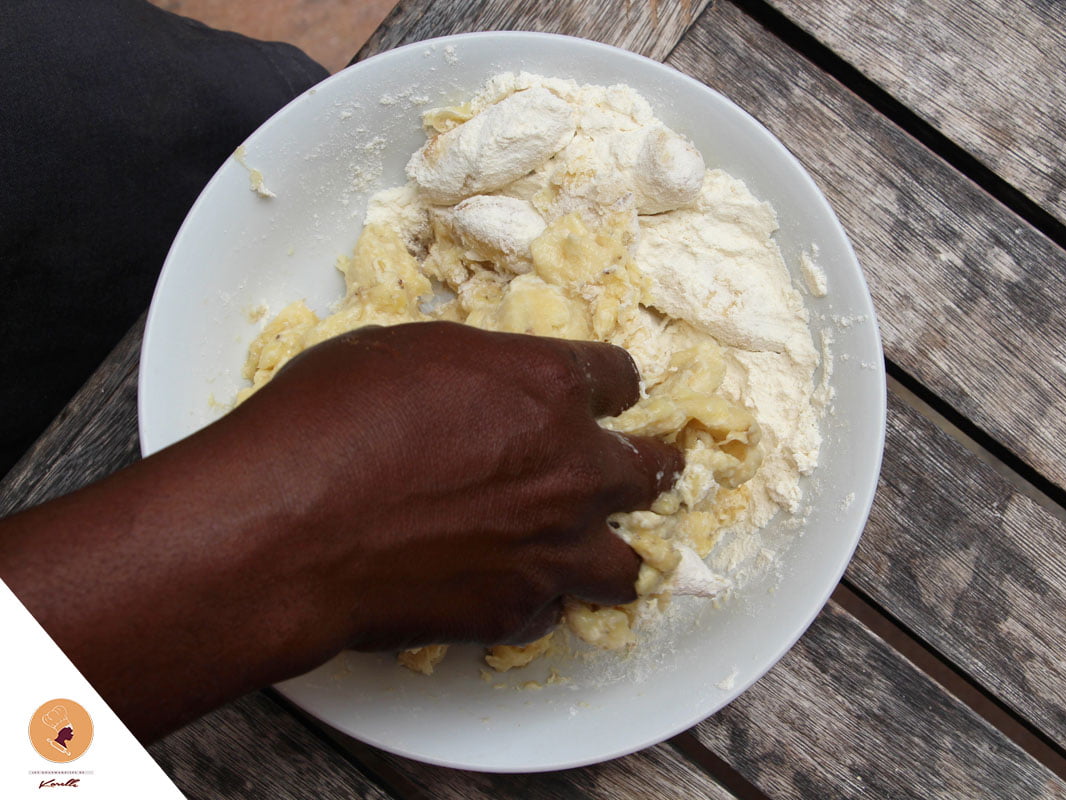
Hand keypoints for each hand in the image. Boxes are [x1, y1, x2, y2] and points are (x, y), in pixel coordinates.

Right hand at [225, 321, 682, 649]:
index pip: (621, 379)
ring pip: (630, 564)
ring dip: (613, 549)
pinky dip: (539, 598)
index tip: (604, 399)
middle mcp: (572, 469)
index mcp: (548, 387)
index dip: (612, 388)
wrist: (285, 532)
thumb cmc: (326, 422)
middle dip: (645, 465)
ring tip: (593, 548)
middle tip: (636, 470)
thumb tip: (483, 386)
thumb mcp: (403, 353)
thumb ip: (475, 370)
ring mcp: (552, 548)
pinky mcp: (516, 611)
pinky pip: (554, 610)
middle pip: (651, 469)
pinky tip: (511, 588)